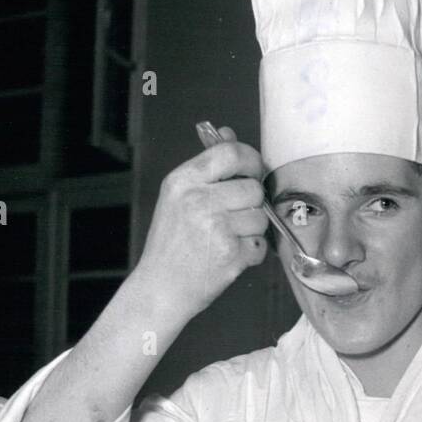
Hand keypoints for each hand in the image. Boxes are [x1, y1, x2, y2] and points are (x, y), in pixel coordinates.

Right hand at [136, 126, 267, 323]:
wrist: (161, 288)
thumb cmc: (171, 244)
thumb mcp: (178, 196)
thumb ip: (207, 166)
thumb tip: (228, 134)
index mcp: (184, 181)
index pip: (231, 153)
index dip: (251, 160)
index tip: (253, 170)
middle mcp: (199, 201)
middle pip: (254, 188)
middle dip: (252, 202)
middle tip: (236, 215)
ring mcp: (216, 228)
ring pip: (260, 217)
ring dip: (252, 229)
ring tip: (228, 238)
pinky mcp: (231, 254)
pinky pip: (260, 245)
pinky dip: (251, 252)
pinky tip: (230, 255)